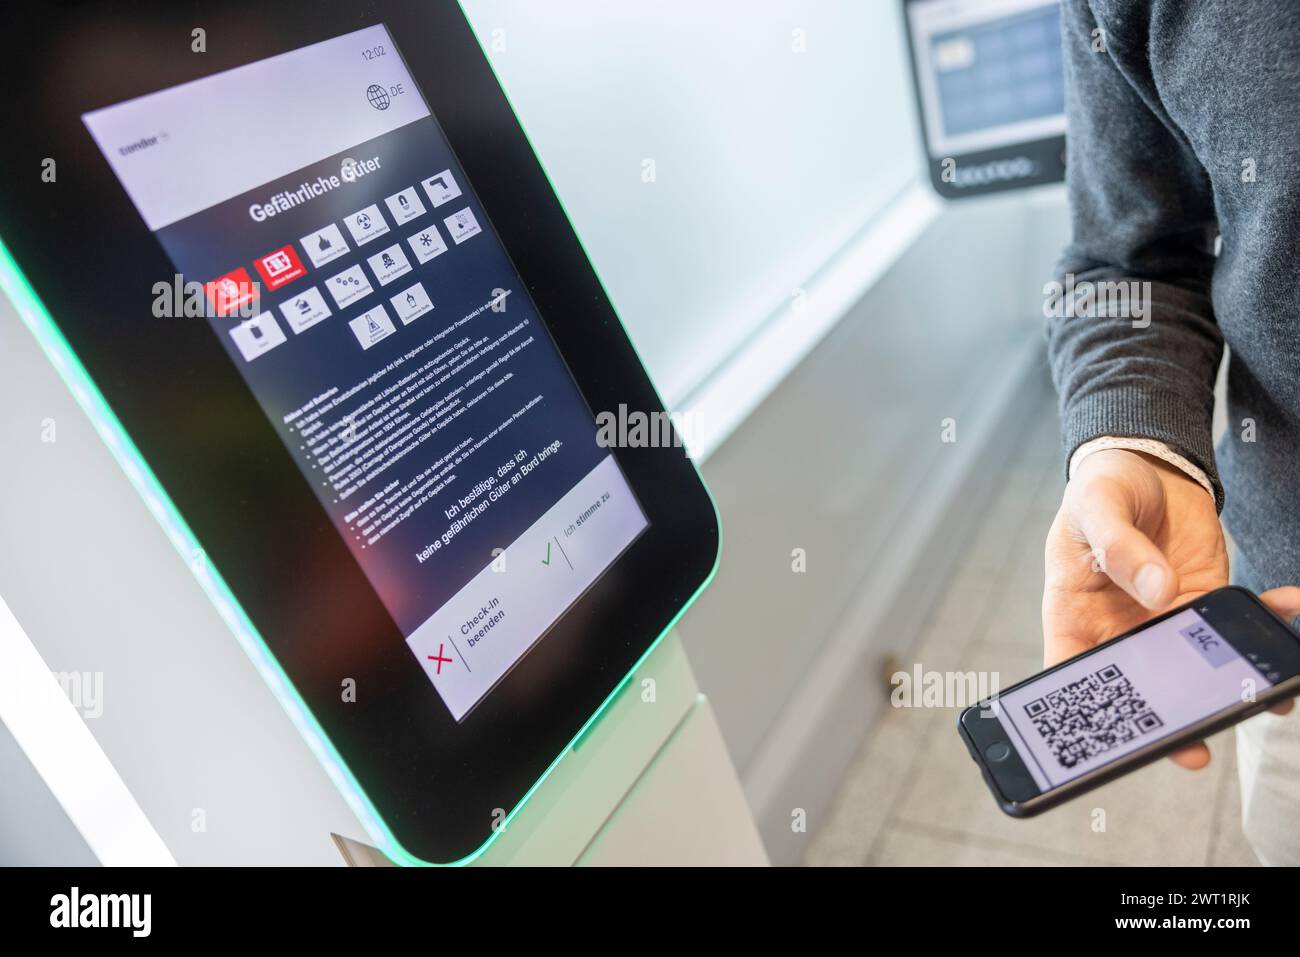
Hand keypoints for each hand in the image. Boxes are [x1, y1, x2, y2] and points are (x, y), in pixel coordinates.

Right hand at [1042, 448, 1294, 769]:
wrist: (1148, 462)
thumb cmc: (1101, 487)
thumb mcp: (1096, 507)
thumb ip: (1119, 547)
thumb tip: (1157, 590)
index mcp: (1073, 614)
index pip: (1071, 675)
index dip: (1086, 712)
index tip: (1111, 738)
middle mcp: (1117, 628)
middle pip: (1137, 687)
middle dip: (1167, 720)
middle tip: (1194, 746)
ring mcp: (1161, 618)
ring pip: (1192, 667)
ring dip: (1227, 684)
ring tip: (1264, 695)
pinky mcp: (1202, 599)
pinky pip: (1231, 623)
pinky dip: (1264, 620)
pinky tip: (1285, 611)